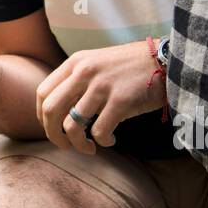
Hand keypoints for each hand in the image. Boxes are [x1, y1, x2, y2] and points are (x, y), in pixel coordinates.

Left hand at [36, 42, 165, 154]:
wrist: (165, 60)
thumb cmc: (130, 68)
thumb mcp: (96, 63)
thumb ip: (76, 81)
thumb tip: (58, 112)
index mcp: (75, 62)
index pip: (43, 93)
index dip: (42, 117)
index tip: (53, 129)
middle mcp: (84, 72)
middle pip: (51, 110)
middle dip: (54, 135)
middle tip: (65, 145)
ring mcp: (102, 86)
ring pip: (72, 126)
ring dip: (78, 144)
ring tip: (89, 148)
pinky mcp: (121, 100)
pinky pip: (99, 132)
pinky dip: (102, 142)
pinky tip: (111, 140)